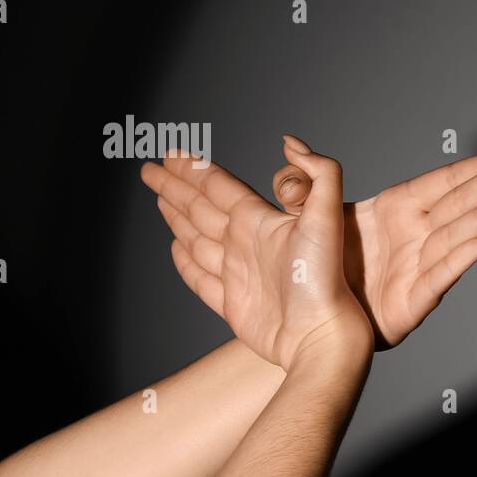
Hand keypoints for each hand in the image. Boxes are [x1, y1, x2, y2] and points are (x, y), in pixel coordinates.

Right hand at [140, 149, 370, 369]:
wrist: (320, 336)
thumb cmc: (324, 279)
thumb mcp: (326, 216)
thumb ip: (320, 172)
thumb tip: (290, 141)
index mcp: (260, 221)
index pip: (218, 186)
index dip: (193, 169)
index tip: (171, 152)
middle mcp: (247, 244)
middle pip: (201, 207)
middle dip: (175, 187)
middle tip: (150, 168)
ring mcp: (239, 274)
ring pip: (198, 239)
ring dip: (177, 218)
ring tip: (161, 200)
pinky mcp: (233, 304)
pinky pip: (202, 278)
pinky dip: (185, 263)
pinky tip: (176, 248)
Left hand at [271, 135, 476, 348]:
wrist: (309, 325)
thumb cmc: (316, 273)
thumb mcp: (300, 218)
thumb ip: (300, 181)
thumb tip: (291, 144)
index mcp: (393, 212)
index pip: (443, 183)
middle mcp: (411, 237)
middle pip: (460, 204)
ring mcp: (415, 269)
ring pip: (457, 236)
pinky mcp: (410, 303)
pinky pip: (437, 280)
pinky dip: (457, 263)